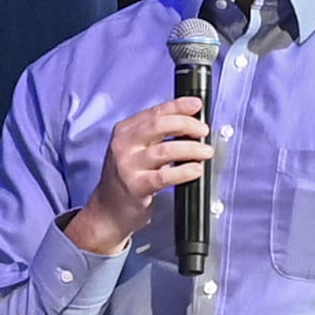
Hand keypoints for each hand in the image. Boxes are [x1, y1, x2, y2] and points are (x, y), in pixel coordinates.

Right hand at [62, 94, 218, 255]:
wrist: (108, 209)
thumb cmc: (128, 177)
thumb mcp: (135, 149)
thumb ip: (156, 135)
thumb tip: (190, 122)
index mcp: (125, 131)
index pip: (155, 112)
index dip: (178, 106)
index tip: (197, 105)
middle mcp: (123, 145)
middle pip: (160, 125)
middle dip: (187, 124)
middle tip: (203, 131)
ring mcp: (128, 165)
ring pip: (166, 150)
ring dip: (191, 149)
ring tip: (206, 151)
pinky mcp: (135, 186)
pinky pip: (165, 176)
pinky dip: (184, 171)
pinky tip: (196, 170)